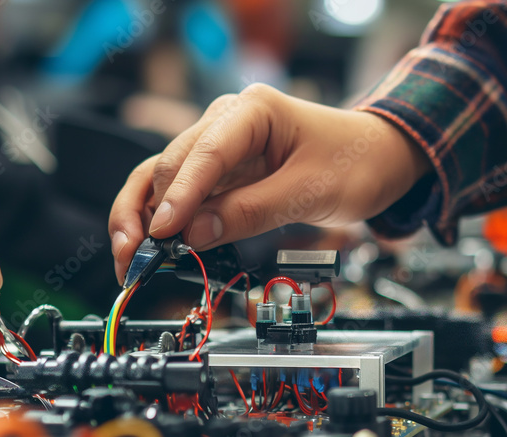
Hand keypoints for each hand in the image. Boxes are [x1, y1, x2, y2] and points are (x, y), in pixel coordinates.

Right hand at [108, 83, 428, 283]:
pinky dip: (161, 219)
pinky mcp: (219, 171)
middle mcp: (226, 120)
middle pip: (170, 164)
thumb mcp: (310, 192)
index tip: (162, 232)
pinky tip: (149, 245)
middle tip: (138, 257)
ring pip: (162, 177)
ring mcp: (218, 145)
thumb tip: (196, 235)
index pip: (205, 153)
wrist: (378, 157)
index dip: (179, 196)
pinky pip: (180, 193)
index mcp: (253, 110)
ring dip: (140, 216)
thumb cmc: (354, 162)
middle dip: (149, 212)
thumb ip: (251, 211)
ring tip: (128, 255)